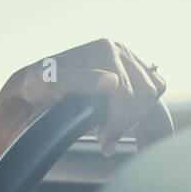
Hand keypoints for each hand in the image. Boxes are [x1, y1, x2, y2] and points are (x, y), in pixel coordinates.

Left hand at [0, 39, 166, 157]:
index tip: (104, 142)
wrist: (34, 87)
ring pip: (153, 92)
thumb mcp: (50, 83)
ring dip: (134, 116)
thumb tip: (113, 82)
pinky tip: (120, 119)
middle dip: (125, 121)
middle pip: (144, 93)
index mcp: (104, 49)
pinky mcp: (133, 71)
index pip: (126, 92)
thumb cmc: (38, 84)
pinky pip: (156, 88)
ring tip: (108, 128)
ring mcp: (128, 59)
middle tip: (104, 139)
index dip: (118, 121)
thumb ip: (80, 81)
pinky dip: (143, 108)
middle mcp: (119, 50)